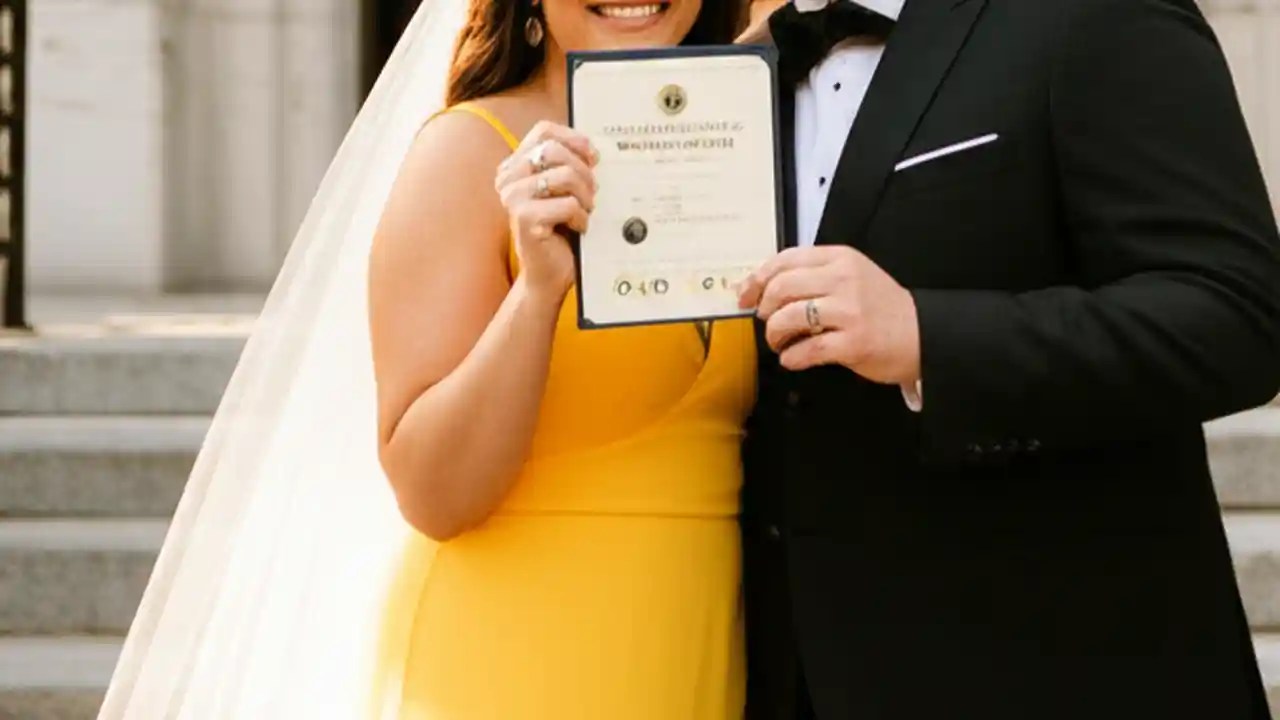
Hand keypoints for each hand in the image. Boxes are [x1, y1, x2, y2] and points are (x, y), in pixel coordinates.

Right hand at [495, 121, 598, 303]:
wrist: (548, 274)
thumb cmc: (559, 231)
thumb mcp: (564, 191)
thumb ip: (569, 165)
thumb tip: (592, 150)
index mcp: (514, 166)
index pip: (543, 131)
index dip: (573, 139)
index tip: (593, 156)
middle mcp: (507, 179)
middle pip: (555, 150)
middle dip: (584, 171)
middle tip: (592, 193)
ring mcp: (513, 198)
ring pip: (565, 175)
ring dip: (585, 196)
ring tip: (585, 212)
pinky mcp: (524, 219)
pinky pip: (568, 204)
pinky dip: (582, 217)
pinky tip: (577, 228)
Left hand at [737, 246, 920, 384]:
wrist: (922, 334)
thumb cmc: (880, 307)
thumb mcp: (851, 276)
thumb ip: (813, 276)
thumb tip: (763, 287)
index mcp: (840, 259)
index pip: (785, 260)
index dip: (757, 278)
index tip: (745, 295)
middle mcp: (844, 280)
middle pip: (781, 287)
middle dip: (764, 308)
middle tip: (766, 321)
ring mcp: (849, 312)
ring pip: (788, 317)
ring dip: (774, 334)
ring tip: (779, 342)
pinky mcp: (853, 343)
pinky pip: (806, 349)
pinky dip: (791, 357)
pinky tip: (792, 358)